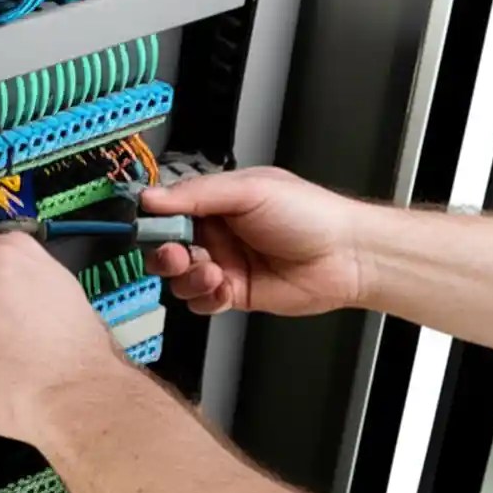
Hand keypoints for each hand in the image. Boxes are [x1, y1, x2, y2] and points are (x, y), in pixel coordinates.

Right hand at [141, 167, 365, 315]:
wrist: (347, 256)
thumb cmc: (309, 214)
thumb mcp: (249, 191)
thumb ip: (197, 195)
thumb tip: (150, 198)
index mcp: (218, 200)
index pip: (170, 209)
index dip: (154, 220)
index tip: (146, 227)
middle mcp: (218, 232)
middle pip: (168, 246)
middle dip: (164, 253)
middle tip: (174, 254)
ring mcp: (225, 264)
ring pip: (181, 277)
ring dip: (187, 277)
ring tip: (210, 272)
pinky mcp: (235, 293)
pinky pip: (202, 301)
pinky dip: (204, 298)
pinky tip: (221, 288)